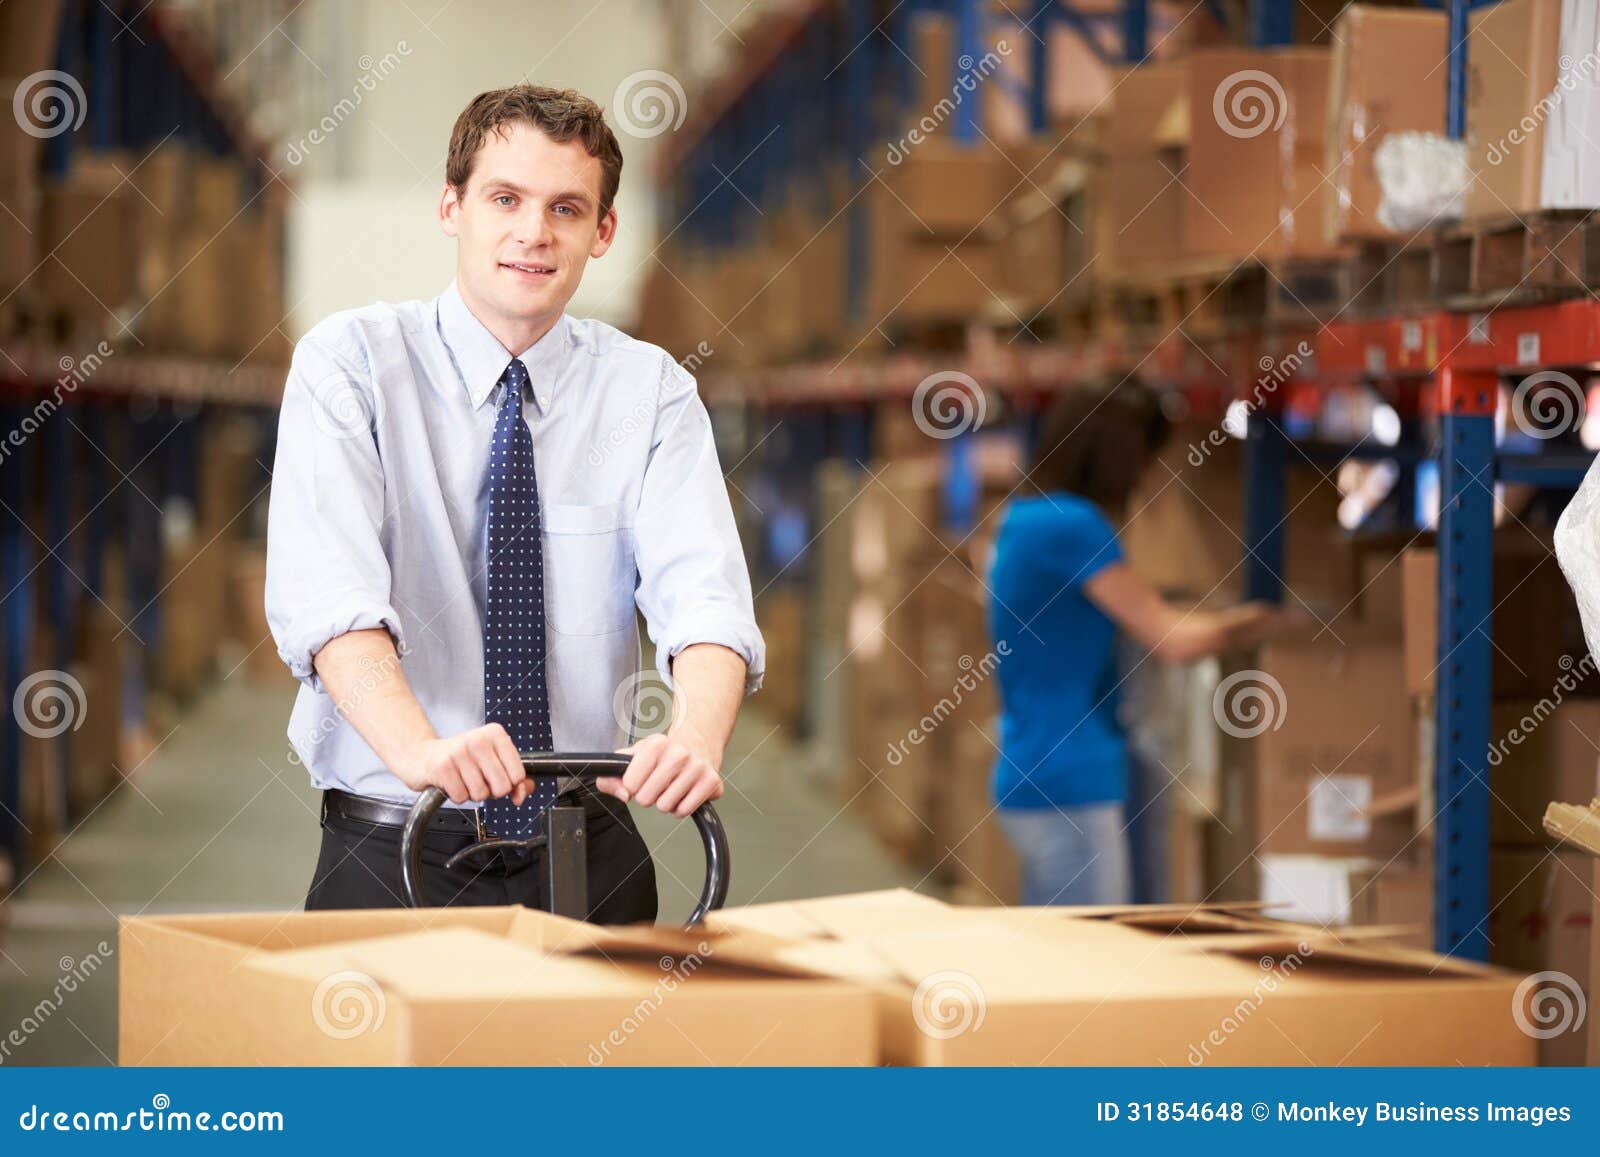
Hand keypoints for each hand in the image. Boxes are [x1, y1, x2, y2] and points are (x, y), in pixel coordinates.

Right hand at [394, 723, 528, 805]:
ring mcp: (459, 752)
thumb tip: (522, 794)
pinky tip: (451, 783)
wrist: (421, 755)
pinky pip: (461, 797)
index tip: (497, 778)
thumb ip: (515, 779)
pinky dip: (457, 796)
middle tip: (477, 780)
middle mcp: (478, 739)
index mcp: (495, 734)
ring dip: (472, 794)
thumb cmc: (461, 759)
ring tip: (463, 779)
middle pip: (502, 787)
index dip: (509, 784)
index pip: (518, 774)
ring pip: (481, 794)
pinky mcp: (442, 767)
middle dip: (490, 791)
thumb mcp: (492, 762)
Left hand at [606, 732, 724, 817]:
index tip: (641, 777)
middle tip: (658, 783)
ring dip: (666, 802)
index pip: (629, 784)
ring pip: (666, 807)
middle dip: (649, 796)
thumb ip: (612, 777)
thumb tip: (622, 795)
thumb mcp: (633, 757)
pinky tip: (684, 792)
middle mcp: (679, 754)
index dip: (633, 785)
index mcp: (656, 744)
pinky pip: (684, 811)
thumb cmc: (662, 754)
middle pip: (646, 799)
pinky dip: (681, 808)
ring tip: (672, 786)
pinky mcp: (712, 782)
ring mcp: (698, 768)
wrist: (698, 744)